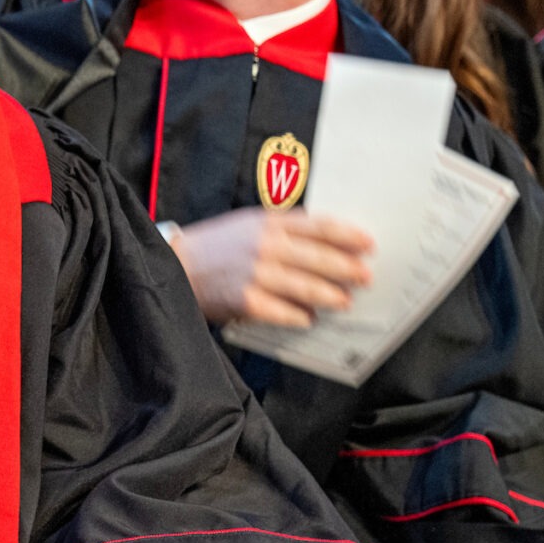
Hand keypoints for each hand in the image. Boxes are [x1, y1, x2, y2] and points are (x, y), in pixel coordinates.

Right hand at [171, 208, 372, 326]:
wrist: (175, 264)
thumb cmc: (216, 245)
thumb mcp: (248, 223)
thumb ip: (284, 228)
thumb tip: (326, 241)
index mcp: (268, 223)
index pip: (319, 227)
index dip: (348, 235)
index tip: (369, 244)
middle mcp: (264, 246)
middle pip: (319, 258)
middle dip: (347, 269)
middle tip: (365, 277)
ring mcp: (255, 274)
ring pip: (306, 287)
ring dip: (330, 295)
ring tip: (344, 301)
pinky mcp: (245, 300)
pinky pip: (282, 312)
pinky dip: (299, 317)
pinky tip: (309, 319)